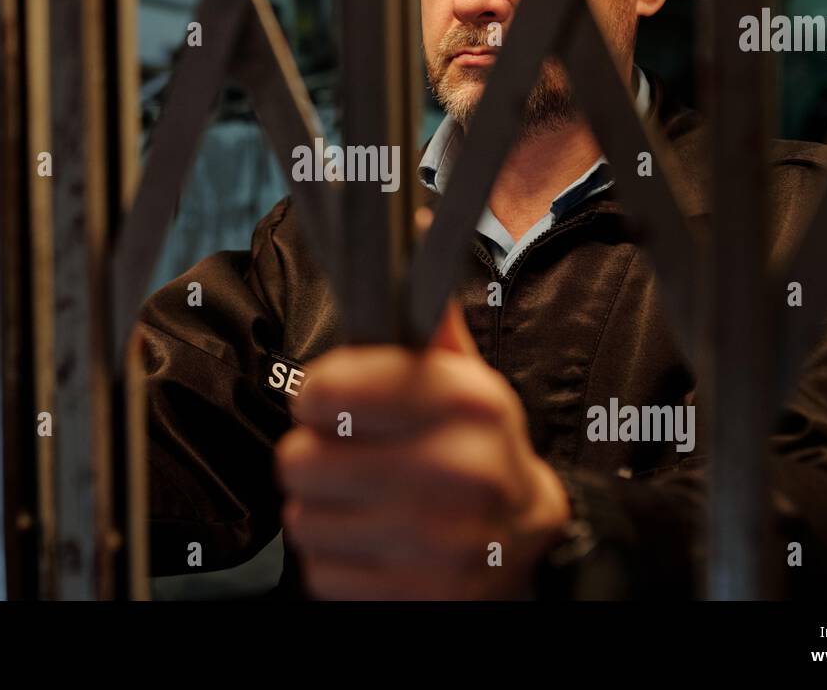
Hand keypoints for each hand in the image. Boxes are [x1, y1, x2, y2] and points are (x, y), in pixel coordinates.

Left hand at [275, 299, 569, 598]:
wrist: (527, 541)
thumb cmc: (482, 448)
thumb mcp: (468, 379)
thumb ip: (429, 322)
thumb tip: (413, 231)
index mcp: (465, 402)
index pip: (327, 389)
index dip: (316, 394)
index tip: (328, 401)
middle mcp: (455, 471)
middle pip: (299, 459)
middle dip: (314, 455)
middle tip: (344, 454)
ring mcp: (435, 543)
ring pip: (303, 518)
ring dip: (322, 509)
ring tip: (361, 499)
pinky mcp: (414, 596)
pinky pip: (321, 573)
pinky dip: (335, 558)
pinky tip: (370, 539)